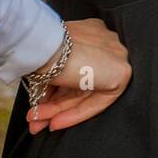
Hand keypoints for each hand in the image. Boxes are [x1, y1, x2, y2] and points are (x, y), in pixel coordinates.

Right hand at [26, 18, 131, 134]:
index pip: (77, 69)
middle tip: (35, 119)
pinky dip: (76, 114)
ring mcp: (116, 56)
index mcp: (90, 33)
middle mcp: (105, 42)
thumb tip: (41, 101)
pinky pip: (99, 101)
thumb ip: (51, 80)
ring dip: (59, 111)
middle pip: (80, 83)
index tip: (39, 104)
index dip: (56, 91)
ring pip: (86, 93)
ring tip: (36, 124)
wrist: (43, 46)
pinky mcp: (121, 72)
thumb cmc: (38, 49)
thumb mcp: (44, 64)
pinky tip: (55, 123)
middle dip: (55, 105)